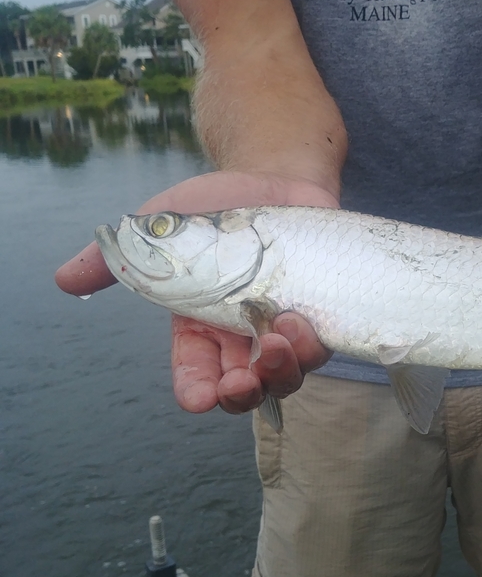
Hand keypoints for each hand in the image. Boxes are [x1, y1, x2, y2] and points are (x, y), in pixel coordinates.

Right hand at [55, 171, 336, 413]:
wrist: (274, 179)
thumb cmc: (212, 208)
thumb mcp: (159, 226)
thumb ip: (118, 256)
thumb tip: (65, 279)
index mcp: (199, 329)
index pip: (195, 375)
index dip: (197, 391)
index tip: (201, 397)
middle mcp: (242, 338)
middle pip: (245, 389)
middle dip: (243, 393)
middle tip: (244, 380)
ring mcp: (282, 329)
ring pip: (286, 375)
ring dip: (282, 370)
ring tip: (278, 341)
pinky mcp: (319, 313)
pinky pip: (319, 346)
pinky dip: (311, 345)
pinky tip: (302, 323)